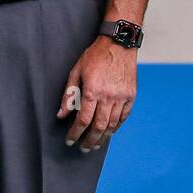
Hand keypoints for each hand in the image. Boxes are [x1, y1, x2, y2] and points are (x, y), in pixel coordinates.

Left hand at [56, 35, 136, 150]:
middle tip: (84, 149)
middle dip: (90, 140)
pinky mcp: (131, 95)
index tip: (70, 141)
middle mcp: (108, 96)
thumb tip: (61, 114)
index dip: (75, 133)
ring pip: (112, 124)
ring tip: (96, 144)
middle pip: (99, 127)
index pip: (83, 120)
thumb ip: (68, 94)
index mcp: (92, 90)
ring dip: (103, 137)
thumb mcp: (76, 71)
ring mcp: (122, 97)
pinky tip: (110, 132)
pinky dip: (117, 127)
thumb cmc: (95, 55)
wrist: (119, 43)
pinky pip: (124, 116)